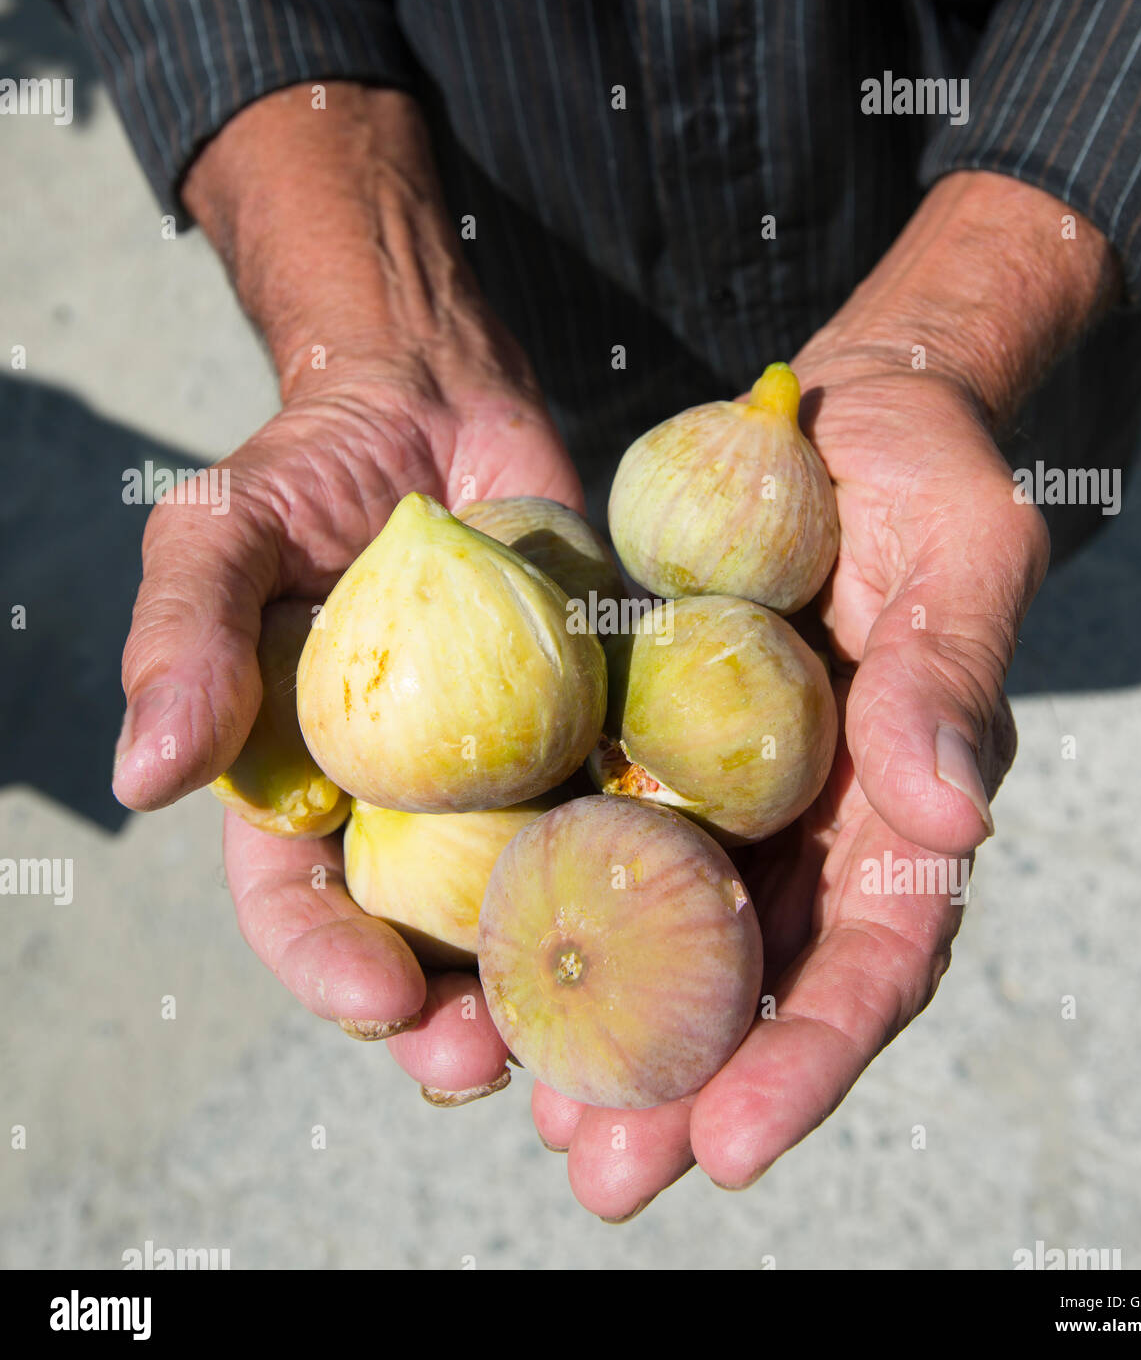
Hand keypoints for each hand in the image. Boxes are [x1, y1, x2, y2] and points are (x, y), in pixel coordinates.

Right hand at [116, 346, 582, 1085]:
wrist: (434, 401)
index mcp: (304, 788)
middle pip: (422, 938)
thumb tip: (138, 779)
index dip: (329, 964)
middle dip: (449, 1015)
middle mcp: (408, 804)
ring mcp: (508, 773)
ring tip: (592, 1027)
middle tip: (489, 1058)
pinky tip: (683, 899)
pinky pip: (622, 802)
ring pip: (532, 900)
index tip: (379, 998)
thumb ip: (183, 643)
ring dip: (559, 971)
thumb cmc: (307, 468)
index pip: (300, 905)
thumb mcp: (220, 536)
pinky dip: (647, 858)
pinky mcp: (593, 729)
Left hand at [527, 170, 1116, 1217]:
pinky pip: (596, 836)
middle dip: (690, 1090)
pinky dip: (552, 909)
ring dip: (609, 1035)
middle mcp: (812, 825)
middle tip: (608, 1174)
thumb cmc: (922, 477)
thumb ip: (951, 676)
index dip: (812, 1055)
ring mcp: (723, 791)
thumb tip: (952, 818)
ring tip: (536, 1116)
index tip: (736, 1144)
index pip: (876, 956)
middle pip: (759, 984)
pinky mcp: (645, 743)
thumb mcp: (960, 552)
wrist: (835, 425)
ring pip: (669, 937)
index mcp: (904, 807)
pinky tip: (487, 972)